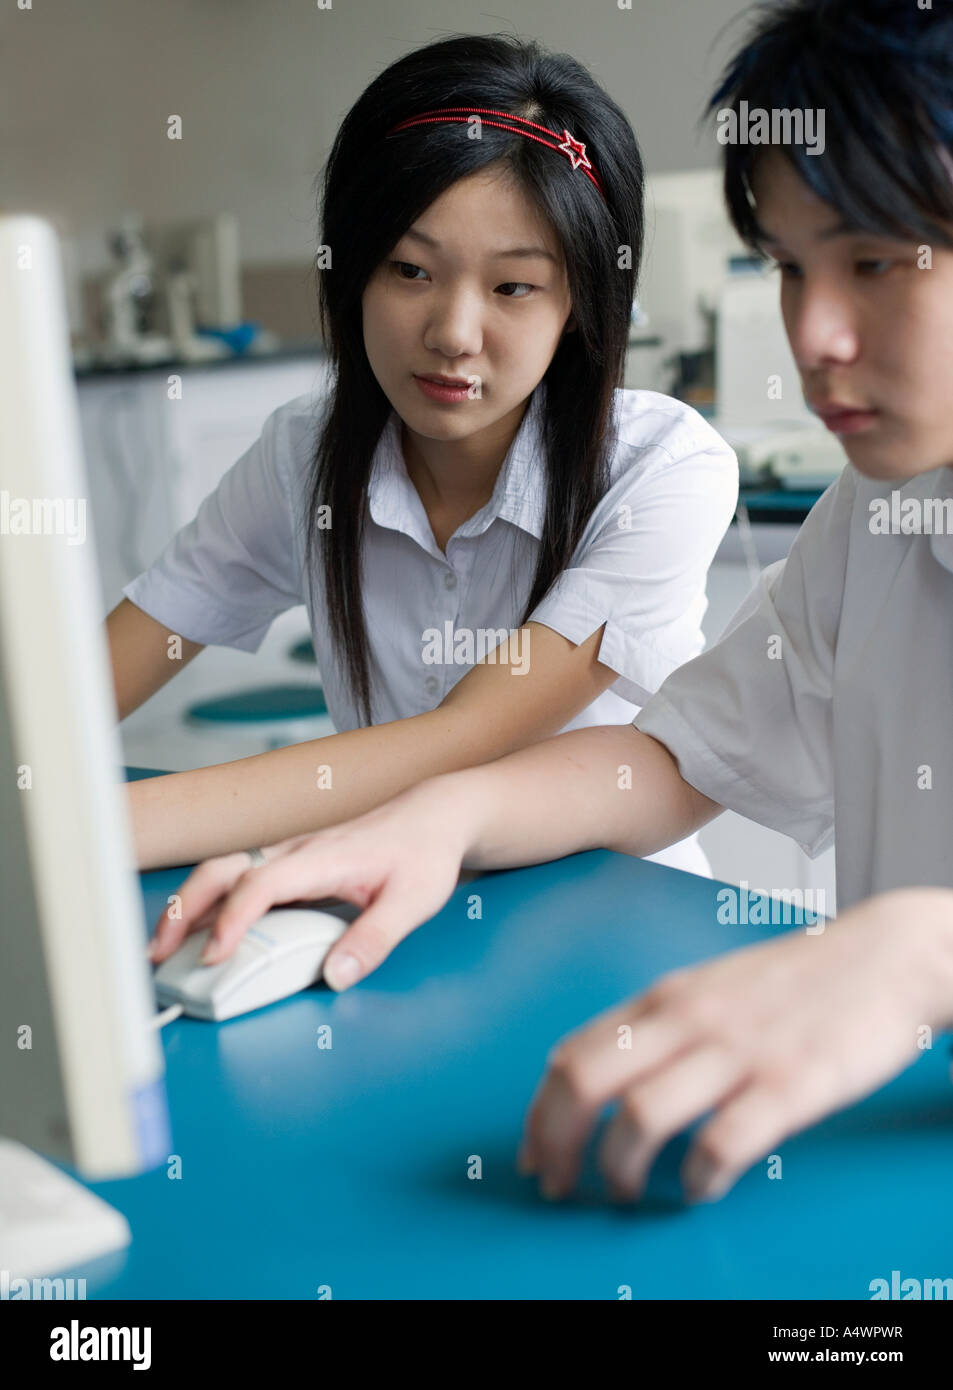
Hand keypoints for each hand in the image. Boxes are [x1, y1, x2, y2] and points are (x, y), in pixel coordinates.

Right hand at [145, 778, 469, 989]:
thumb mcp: (415, 901)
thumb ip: (376, 939)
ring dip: (190, 905)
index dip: (234, 919)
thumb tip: (336, 976)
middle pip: (223, 869)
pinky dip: (211, 902)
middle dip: (185, 908)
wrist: (434, 815)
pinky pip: (240, 878)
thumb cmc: (424, 854)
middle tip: (160, 952)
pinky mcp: (292, 863)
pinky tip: (201, 930)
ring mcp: (291, 854)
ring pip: (224, 871)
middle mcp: (297, 850)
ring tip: (163, 947)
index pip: (262, 883)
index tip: (217, 956)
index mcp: (323, 857)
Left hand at [518, 887, 952, 1204]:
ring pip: (641, 1116)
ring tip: (624, 1192)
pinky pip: (720, 1143)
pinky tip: (699, 1189)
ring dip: (619, 1168)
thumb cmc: (793, 981)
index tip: (535, 1154)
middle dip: (556, 1142)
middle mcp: (688, 1019)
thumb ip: (657, 1026)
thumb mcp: (709, 988)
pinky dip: (697, 1179)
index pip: (574, 1053)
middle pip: (586, 1081)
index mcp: (664, 997)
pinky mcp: (788, 1084)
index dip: (540, 1113)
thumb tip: (596, 1074)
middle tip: (558, 1184)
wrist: (883, 956)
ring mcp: (737, 1050)